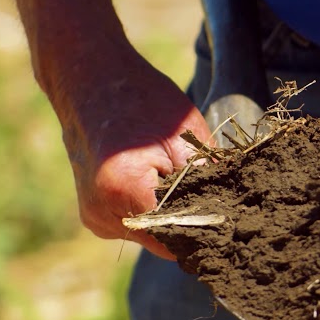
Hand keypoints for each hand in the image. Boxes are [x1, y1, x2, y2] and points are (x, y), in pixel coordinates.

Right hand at [54, 46, 211, 259]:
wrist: (91, 80)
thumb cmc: (142, 99)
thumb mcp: (187, 136)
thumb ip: (206, 184)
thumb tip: (227, 216)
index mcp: (123, 191)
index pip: (176, 238)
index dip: (203, 229)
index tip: (224, 215)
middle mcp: (102, 213)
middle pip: (162, 239)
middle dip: (187, 220)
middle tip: (204, 189)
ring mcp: (94, 217)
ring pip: (149, 234)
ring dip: (168, 214)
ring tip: (171, 174)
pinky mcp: (93, 214)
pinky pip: (134, 224)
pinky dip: (150, 208)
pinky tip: (154, 178)